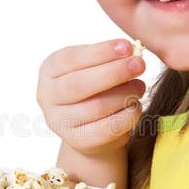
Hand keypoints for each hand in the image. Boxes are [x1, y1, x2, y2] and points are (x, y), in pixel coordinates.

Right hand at [36, 38, 145, 155]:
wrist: (89, 126)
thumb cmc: (94, 87)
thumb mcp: (94, 67)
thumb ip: (108, 58)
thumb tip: (133, 53)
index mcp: (49, 70)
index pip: (71, 58)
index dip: (100, 52)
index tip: (127, 47)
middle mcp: (48, 96)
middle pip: (79, 84)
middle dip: (113, 72)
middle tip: (139, 64)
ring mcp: (59, 121)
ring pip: (96, 107)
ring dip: (124, 94)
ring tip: (140, 86)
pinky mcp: (77, 141)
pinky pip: (106, 129)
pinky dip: (126, 116)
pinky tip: (135, 106)